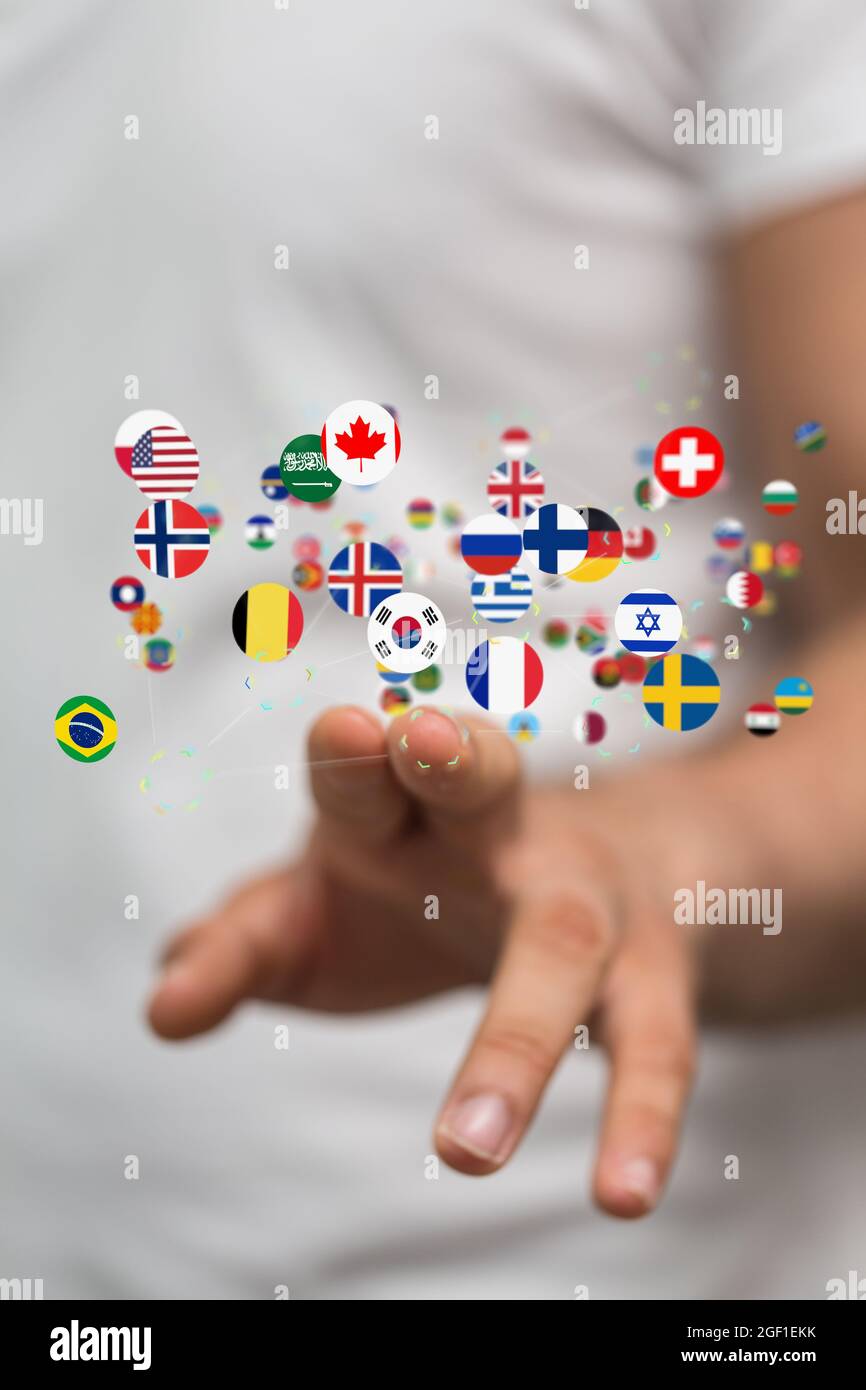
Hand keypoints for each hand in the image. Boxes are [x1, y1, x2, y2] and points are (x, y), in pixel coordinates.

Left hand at [148, 705, 696, 1217]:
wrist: (606, 873)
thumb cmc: (427, 884)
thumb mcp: (323, 906)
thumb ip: (240, 947)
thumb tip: (163, 1007)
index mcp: (403, 805)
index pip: (366, 776)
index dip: (354, 755)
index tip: (346, 730)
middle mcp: (501, 830)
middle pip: (484, 785)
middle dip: (457, 760)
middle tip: (422, 738)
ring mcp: (586, 898)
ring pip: (562, 948)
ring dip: (515, 1042)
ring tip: (463, 1152)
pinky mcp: (650, 976)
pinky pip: (655, 1044)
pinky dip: (642, 1120)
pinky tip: (625, 1198)